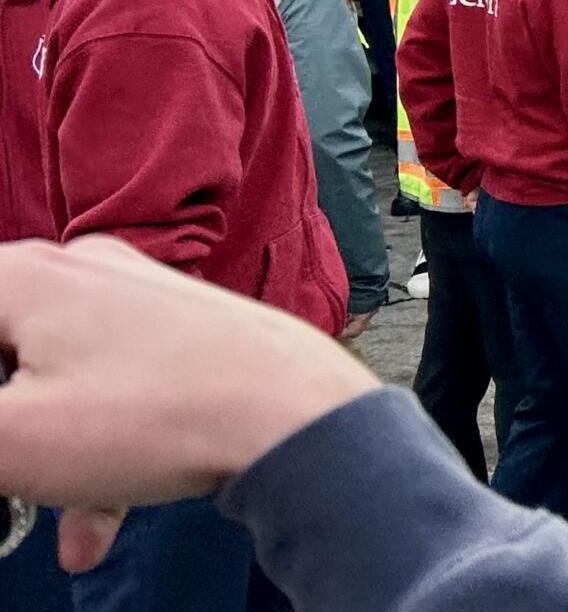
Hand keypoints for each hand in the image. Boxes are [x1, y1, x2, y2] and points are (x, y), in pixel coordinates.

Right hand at [0, 237, 379, 569]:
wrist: (297, 417)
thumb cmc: (155, 415)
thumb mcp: (6, 440)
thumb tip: (0, 428)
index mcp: (25, 276)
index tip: (5, 443)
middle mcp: (83, 273)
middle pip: (4, 357)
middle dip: (6, 438)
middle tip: (14, 485)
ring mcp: (140, 304)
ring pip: (58, 390)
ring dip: (44, 465)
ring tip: (58, 528)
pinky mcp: (184, 340)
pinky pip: (115, 401)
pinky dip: (97, 462)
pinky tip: (92, 534)